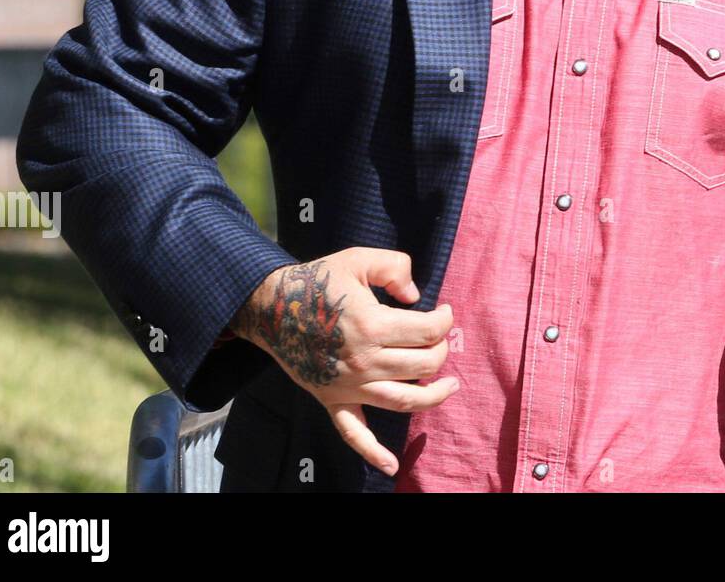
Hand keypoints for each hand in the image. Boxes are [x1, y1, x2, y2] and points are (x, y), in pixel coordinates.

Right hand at [232, 247, 457, 476]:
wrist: (273, 306)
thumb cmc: (319, 280)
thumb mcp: (359, 259)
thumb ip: (395, 267)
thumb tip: (416, 295)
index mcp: (372, 326)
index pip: (428, 332)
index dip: (444, 320)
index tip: (444, 311)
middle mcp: (364, 362)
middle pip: (423, 365)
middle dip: (441, 350)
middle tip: (439, 337)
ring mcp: (348, 386)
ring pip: (403, 400)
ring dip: (433, 397)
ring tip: (451, 386)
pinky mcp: (332, 400)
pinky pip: (353, 433)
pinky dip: (373, 453)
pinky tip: (391, 466)